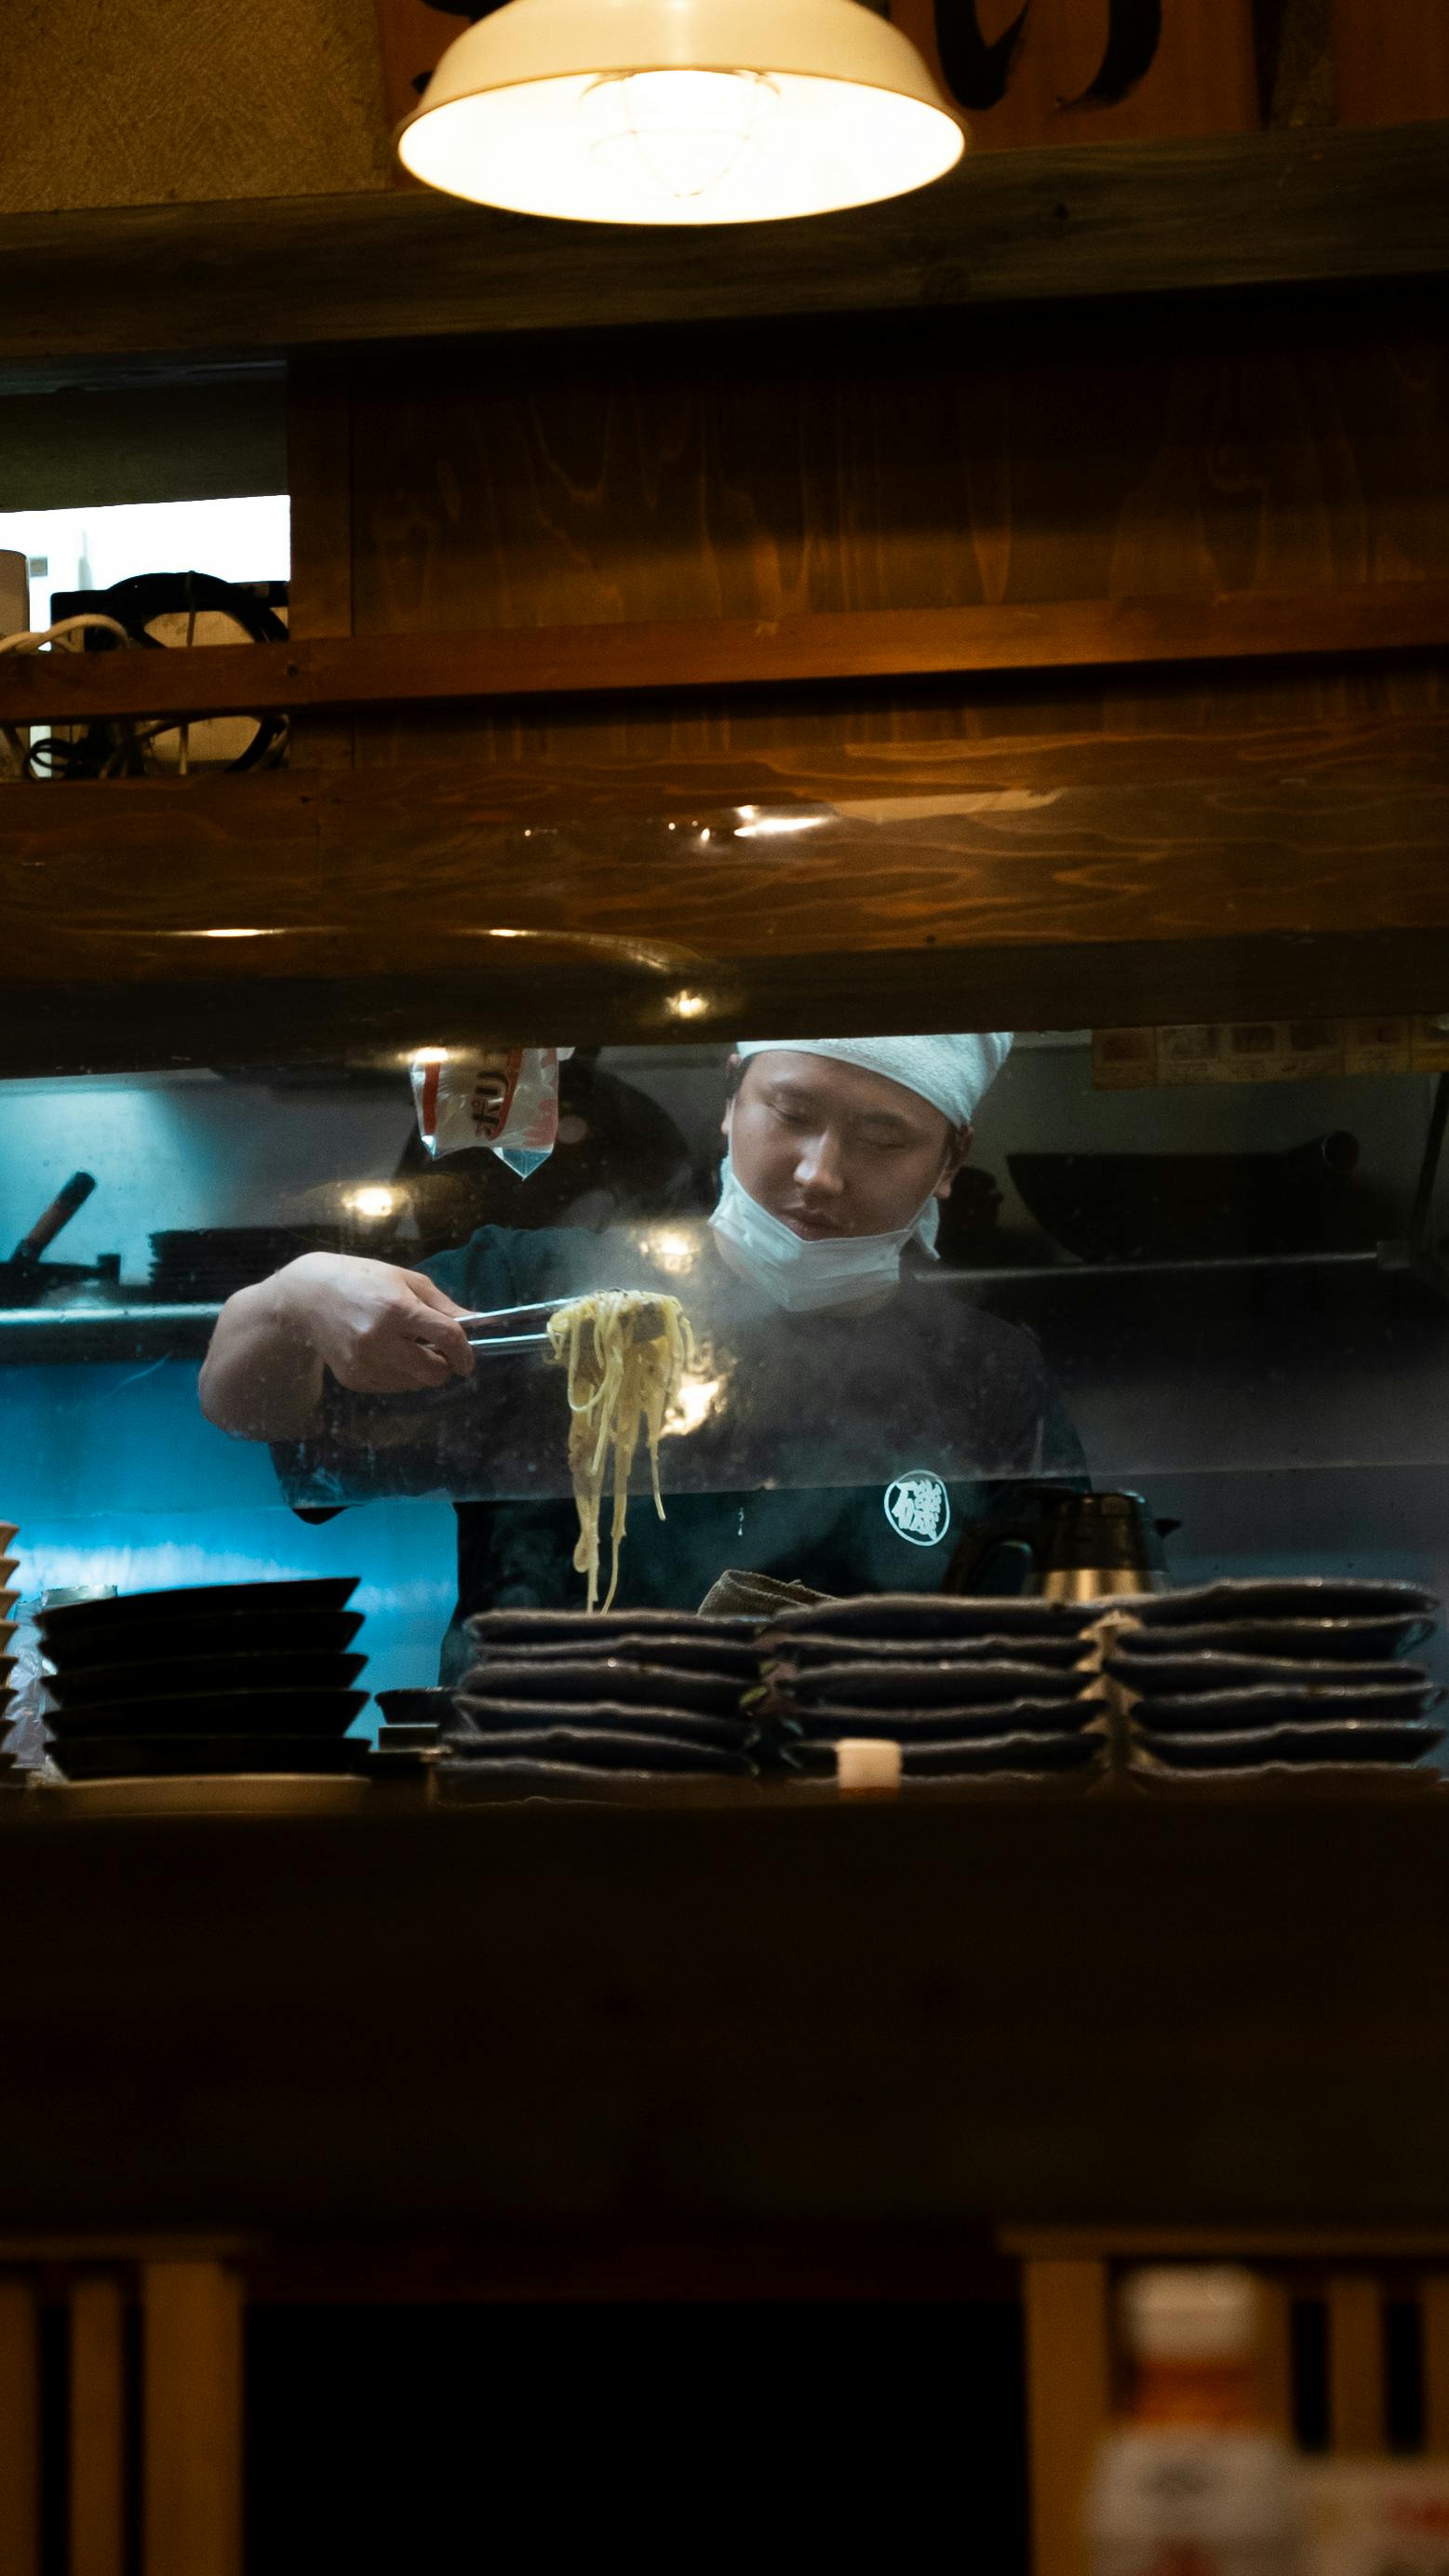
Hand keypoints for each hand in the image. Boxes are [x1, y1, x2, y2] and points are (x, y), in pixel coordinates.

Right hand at [274, 1253, 475, 1394]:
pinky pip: (393, 1387)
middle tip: (437, 1352)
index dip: (465, 1351)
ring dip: (420, 1369)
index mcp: (397, 1308)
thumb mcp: (405, 1279)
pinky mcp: (354, 1379)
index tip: (467, 1359)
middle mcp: (380, 1340)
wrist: (307, 1297)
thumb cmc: (362, 1280)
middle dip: (444, 1366)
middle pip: (433, 1371)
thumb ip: (442, 1304)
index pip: (447, 1337)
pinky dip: (398, 1374)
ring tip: (403, 1345)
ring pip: (415, 1383)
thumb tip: (476, 1323)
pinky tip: (384, 1352)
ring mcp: (365, 1363)